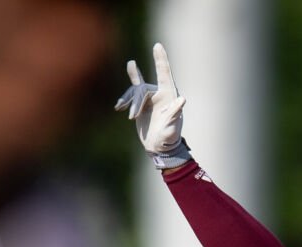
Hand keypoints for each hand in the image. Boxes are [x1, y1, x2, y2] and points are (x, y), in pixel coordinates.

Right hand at [114, 42, 190, 167]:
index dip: (161, 59)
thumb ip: (175, 114)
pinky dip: (125, 100)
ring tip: (129, 116)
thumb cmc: (169, 139)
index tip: (157, 45)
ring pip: (135, 91)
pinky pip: (131, 94)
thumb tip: (182, 99)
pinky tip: (119, 107)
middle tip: (133, 117)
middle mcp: (159, 94)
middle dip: (136, 101)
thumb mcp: (173, 128)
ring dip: (129, 102)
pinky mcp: (140, 103)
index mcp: (170, 96)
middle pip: (143, 88)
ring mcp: (149, 97)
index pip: (165, 74)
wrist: (160, 147)